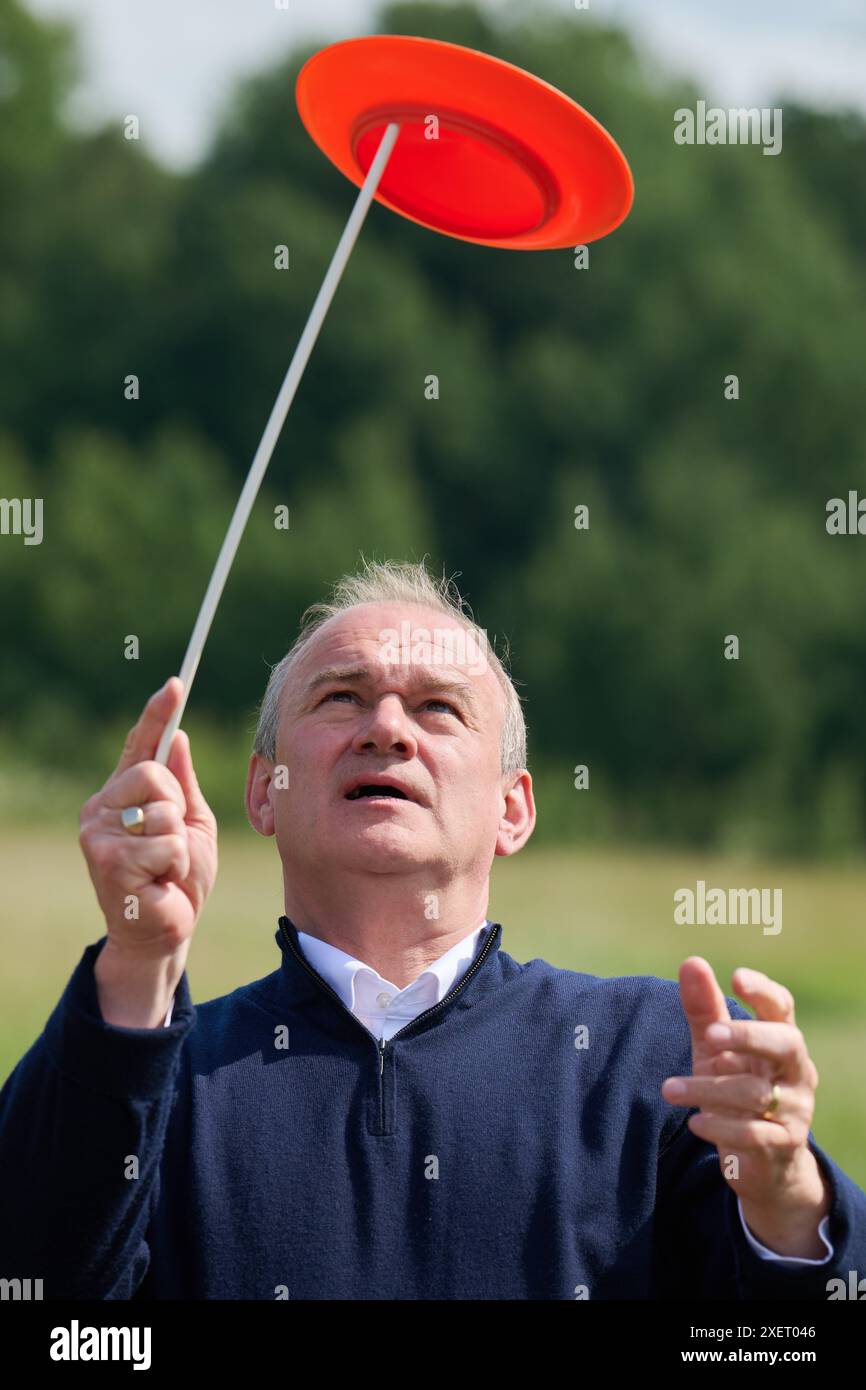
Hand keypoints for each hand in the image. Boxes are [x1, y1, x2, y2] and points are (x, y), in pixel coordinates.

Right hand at [78, 677, 217, 956]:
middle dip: (177, 809)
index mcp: (123, 795)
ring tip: (164, 869)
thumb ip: (183, 785)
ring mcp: (99, 833)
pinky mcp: (108, 859)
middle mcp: (102, 807)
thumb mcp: (192, 824)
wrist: (164, 933)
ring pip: (163, 811)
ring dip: (178, 845)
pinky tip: (159, 883)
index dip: (156, 715)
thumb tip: (178, 736)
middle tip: (170, 844)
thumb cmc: (178, 880)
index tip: (175, 685)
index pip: (140, 745)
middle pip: (155, 775)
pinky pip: (166, 843)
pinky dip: (175, 865)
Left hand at [661, 957, 828, 1250]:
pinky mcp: (784, 1144)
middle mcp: (796, 1072)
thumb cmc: (737, 1089)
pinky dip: (722, 1127)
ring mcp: (795, 1109)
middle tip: (710, 1036)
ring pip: (757, 1093)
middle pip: (786, 1044)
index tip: (737, 977)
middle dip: (748, 1036)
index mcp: (781, 1040)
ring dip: (709, 1089)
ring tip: (669, 1089)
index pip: (782, 1008)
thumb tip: (691, 961)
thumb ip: (705, 1011)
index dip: (764, 991)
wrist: (764, 1162)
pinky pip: (755, 1134)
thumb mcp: (716, 1051)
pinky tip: (695, 1122)